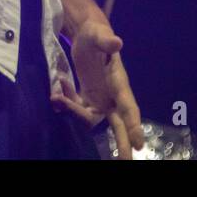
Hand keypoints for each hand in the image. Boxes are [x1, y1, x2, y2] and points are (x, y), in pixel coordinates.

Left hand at [50, 18, 145, 157]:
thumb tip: (118, 43)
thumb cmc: (96, 34)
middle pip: (118, 124)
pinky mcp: (87, 98)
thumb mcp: (98, 34)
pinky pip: (77, 108)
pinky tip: (58, 88)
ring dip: (74, 112)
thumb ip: (106, 40)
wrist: (86, 37)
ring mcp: (99, 99)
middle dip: (122, 142)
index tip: (139, 144)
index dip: (134, 125)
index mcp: (119, 82)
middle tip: (126, 162)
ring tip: (57, 97)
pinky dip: (67, 103)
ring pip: (90, 119)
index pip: (129, 107)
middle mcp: (112, 95)